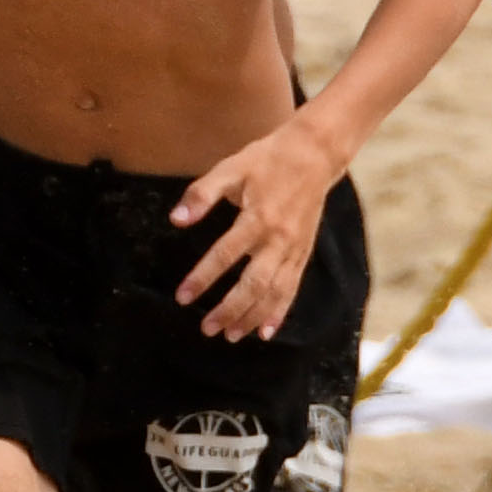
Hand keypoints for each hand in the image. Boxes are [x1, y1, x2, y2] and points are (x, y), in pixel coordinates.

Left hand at [168, 118, 345, 341]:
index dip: (202, 277)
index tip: (182, 296)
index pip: (224, 255)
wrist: (315, 155)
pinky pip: (292, 289)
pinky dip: (279, 312)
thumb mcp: (231, 168)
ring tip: (230, 336)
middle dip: (229, 309)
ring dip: (252, 317)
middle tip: (206, 328)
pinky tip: (266, 331)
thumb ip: (203, 194)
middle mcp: (278, 240)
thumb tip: (176, 220)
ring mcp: (294, 250)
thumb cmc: (267, 160)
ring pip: (273, 292)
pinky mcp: (304, 254)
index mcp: (258, 218)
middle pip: (253, 284)